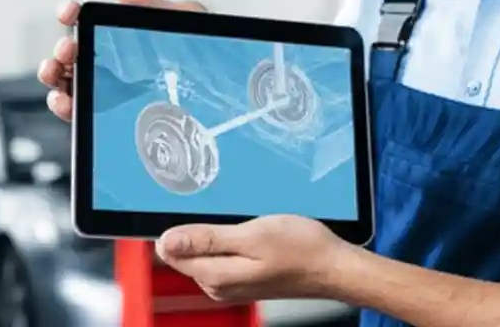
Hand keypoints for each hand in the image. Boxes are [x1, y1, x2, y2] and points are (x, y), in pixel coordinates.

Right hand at [37, 0, 206, 120]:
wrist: (223, 82)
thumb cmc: (202, 51)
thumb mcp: (184, 19)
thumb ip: (155, 5)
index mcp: (120, 36)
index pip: (88, 22)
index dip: (72, 13)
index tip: (70, 11)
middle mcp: (107, 62)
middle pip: (71, 53)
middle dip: (62, 48)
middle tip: (69, 48)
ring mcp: (104, 88)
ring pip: (66, 81)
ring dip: (54, 75)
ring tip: (56, 73)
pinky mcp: (107, 115)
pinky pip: (78, 112)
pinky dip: (65, 105)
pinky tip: (66, 100)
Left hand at [155, 216, 355, 302]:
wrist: (331, 267)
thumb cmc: (300, 249)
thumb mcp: (251, 235)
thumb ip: (207, 239)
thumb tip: (167, 241)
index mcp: (215, 276)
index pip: (172, 253)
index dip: (178, 229)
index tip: (197, 212)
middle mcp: (218, 287)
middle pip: (187, 255)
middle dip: (198, 231)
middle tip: (228, 216)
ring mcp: (231, 286)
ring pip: (204, 256)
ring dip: (215, 236)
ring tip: (242, 223)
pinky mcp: (244, 281)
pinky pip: (221, 259)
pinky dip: (228, 243)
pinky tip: (247, 234)